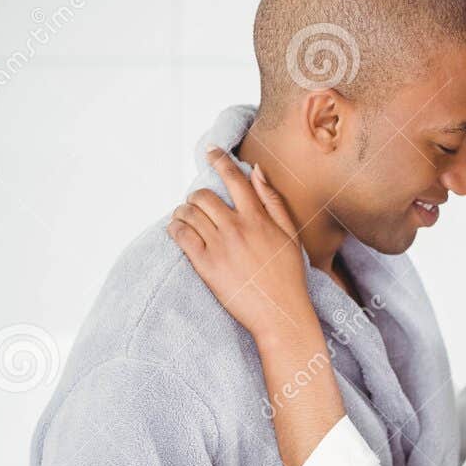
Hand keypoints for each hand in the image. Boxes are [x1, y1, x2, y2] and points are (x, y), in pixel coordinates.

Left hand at [168, 147, 308, 341]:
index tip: (211, 151)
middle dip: (197, 196)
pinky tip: (177, 230)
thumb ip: (272, 201)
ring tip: (186, 218)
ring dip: (183, 211)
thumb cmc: (288, 278)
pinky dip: (175, 228)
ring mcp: (220, 246)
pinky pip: (182, 236)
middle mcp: (237, 228)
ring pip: (189, 213)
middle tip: (197, 204)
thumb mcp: (290, 234)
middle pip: (204, 196)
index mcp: (258, 218)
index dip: (220, 160)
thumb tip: (258, 172)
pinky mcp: (206, 265)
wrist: (281, 314)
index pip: (234, 178)